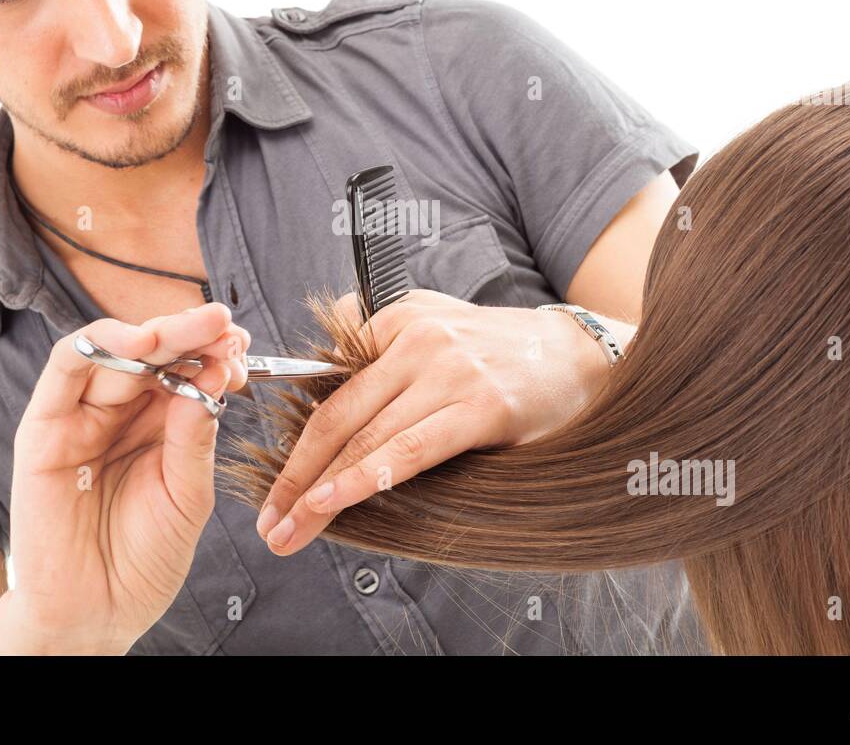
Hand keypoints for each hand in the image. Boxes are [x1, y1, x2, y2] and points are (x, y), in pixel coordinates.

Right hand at [0, 304, 250, 653]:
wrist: (97, 614)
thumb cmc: (144, 560)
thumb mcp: (187, 495)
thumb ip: (195, 436)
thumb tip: (213, 374)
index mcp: (159, 425)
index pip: (185, 370)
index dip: (214, 352)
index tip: (245, 350)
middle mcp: (120, 413)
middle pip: (154, 352)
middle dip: (193, 332)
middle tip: (225, 326)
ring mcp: (81, 417)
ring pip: (115, 350)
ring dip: (157, 332)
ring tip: (197, 328)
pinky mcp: (44, 428)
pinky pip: (64, 369)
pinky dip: (101, 346)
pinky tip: (141, 343)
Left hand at [253, 289, 630, 554]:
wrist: (581, 355)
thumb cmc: (503, 352)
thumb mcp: (438, 320)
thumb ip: (381, 337)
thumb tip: (322, 367)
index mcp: (400, 320)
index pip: (331, 388)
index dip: (297, 441)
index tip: (276, 484)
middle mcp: (419, 340)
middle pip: (338, 416)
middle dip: (294, 475)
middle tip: (268, 521)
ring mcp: (450, 372)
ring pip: (367, 437)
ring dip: (319, 489)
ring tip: (291, 528)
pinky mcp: (481, 407)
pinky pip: (410, 449)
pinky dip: (365, 477)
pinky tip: (335, 501)